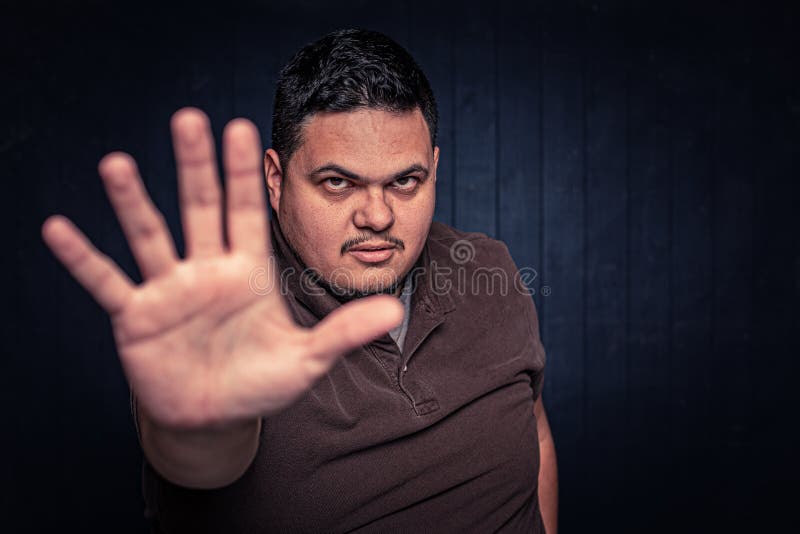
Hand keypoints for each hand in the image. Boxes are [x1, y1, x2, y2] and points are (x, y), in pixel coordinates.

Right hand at [41, 108, 402, 430]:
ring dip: (134, 202)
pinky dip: (84, 259)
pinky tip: (58, 229)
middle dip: (194, 167)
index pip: (248, 212)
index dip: (244, 173)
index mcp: (248, 272)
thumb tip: (391, 312)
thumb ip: (343, 332)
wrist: (215, 415)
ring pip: (151, 236)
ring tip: (116, 163)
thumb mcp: (307, 359)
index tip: (242, 128)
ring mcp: (170, 291)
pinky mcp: (137, 318)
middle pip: (200, 209)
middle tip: (188, 118)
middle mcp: (207, 271)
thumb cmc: (260, 381)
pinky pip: (107, 283)